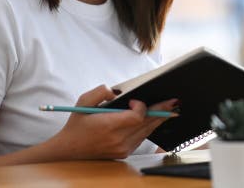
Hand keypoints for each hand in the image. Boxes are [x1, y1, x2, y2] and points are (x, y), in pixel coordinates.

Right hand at [50, 85, 177, 159]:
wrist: (70, 150)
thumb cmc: (77, 124)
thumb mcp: (83, 102)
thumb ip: (100, 92)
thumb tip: (116, 91)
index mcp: (109, 127)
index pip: (136, 117)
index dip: (142, 107)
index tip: (136, 100)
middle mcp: (118, 140)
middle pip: (147, 124)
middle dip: (161, 111)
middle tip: (173, 102)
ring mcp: (123, 148)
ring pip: (146, 132)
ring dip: (157, 119)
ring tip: (169, 108)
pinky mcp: (124, 153)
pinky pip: (141, 138)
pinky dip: (147, 127)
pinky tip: (154, 119)